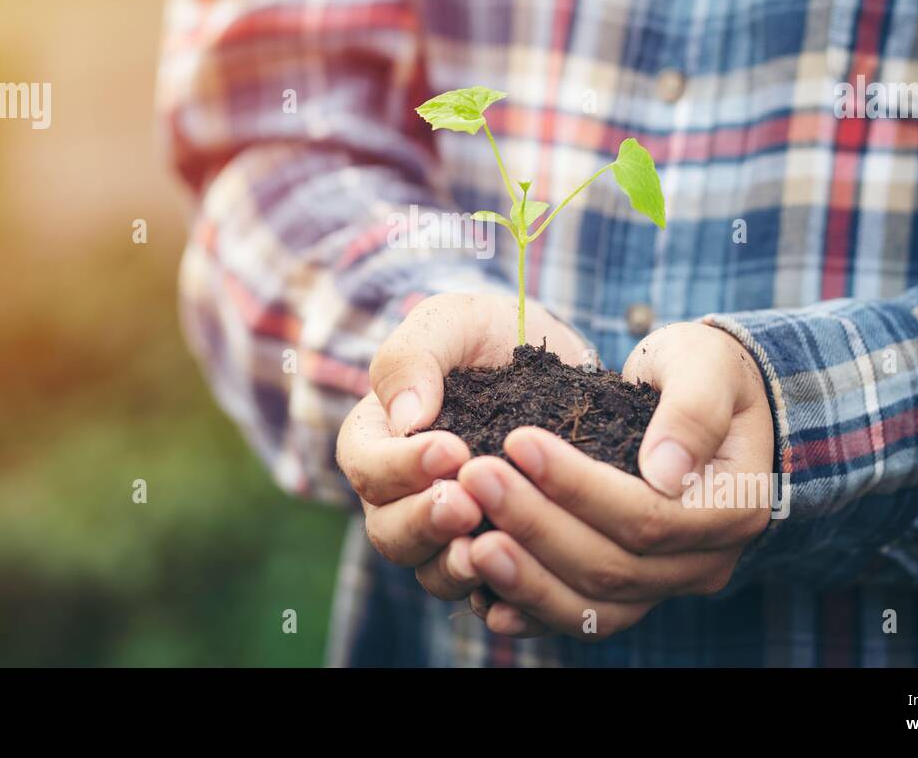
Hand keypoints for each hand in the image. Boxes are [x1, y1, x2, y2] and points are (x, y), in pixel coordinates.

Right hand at [335, 292, 589, 602]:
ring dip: (455, 565)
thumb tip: (408, 416)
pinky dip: (499, 596)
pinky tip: (523, 586)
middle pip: (389, 531)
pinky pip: (488, 592)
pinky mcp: (497, 554)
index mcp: (379, 438)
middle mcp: (403, 495)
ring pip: (431, 570)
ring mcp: (448, 532)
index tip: (450, 449)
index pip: (366, 466)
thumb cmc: (487, 333)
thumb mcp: (450, 322)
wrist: (552, 362)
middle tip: (468, 503)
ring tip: (489, 547)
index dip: (400, 467)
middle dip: (425, 521)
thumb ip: (414, 356)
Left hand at [457, 321, 774, 639]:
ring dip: (525, 579)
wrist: (713, 397)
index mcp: (732, 507)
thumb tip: (663, 468)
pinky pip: (581, 617)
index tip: (516, 440)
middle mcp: (704, 561)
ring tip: (466, 543)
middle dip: (535, 525)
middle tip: (473, 479)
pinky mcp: (631, 592)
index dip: (577, 486)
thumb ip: (692, 411)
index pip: (647, 515)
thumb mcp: (707, 363)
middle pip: (612, 566)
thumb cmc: (707, 369)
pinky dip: (531, 610)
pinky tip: (484, 597)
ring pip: (593, 606)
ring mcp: (667, 584)